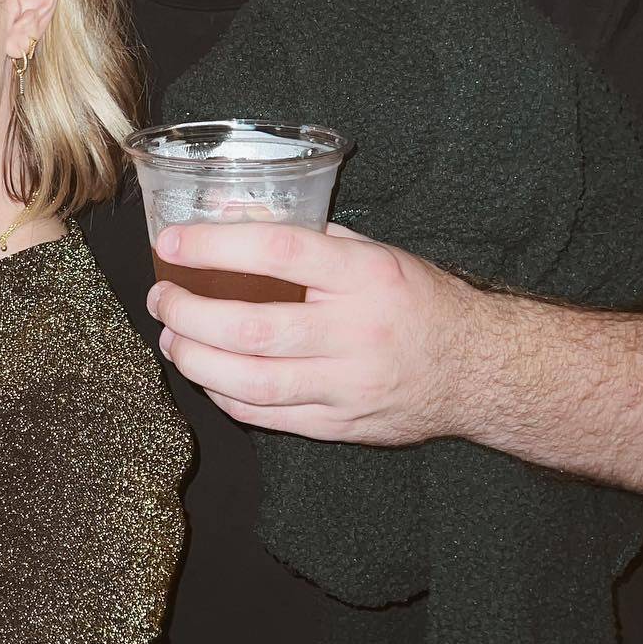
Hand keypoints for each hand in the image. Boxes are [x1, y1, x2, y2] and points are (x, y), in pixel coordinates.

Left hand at [148, 221, 480, 445]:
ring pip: (251, 381)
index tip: (171, 243)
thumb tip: (239, 218)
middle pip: (251, 328)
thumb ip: (312, 239)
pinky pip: (266, 416)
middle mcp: (355, 331)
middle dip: (189, 315)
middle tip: (164, 300)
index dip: (214, 246)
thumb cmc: (419, 302)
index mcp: (365, 275)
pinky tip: (208, 374)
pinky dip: (225, 394)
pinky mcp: (341, 424)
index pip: (277, 250)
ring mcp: (348, 384)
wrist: (478, 369)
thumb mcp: (376, 254)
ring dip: (196, 360)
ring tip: (172, 340)